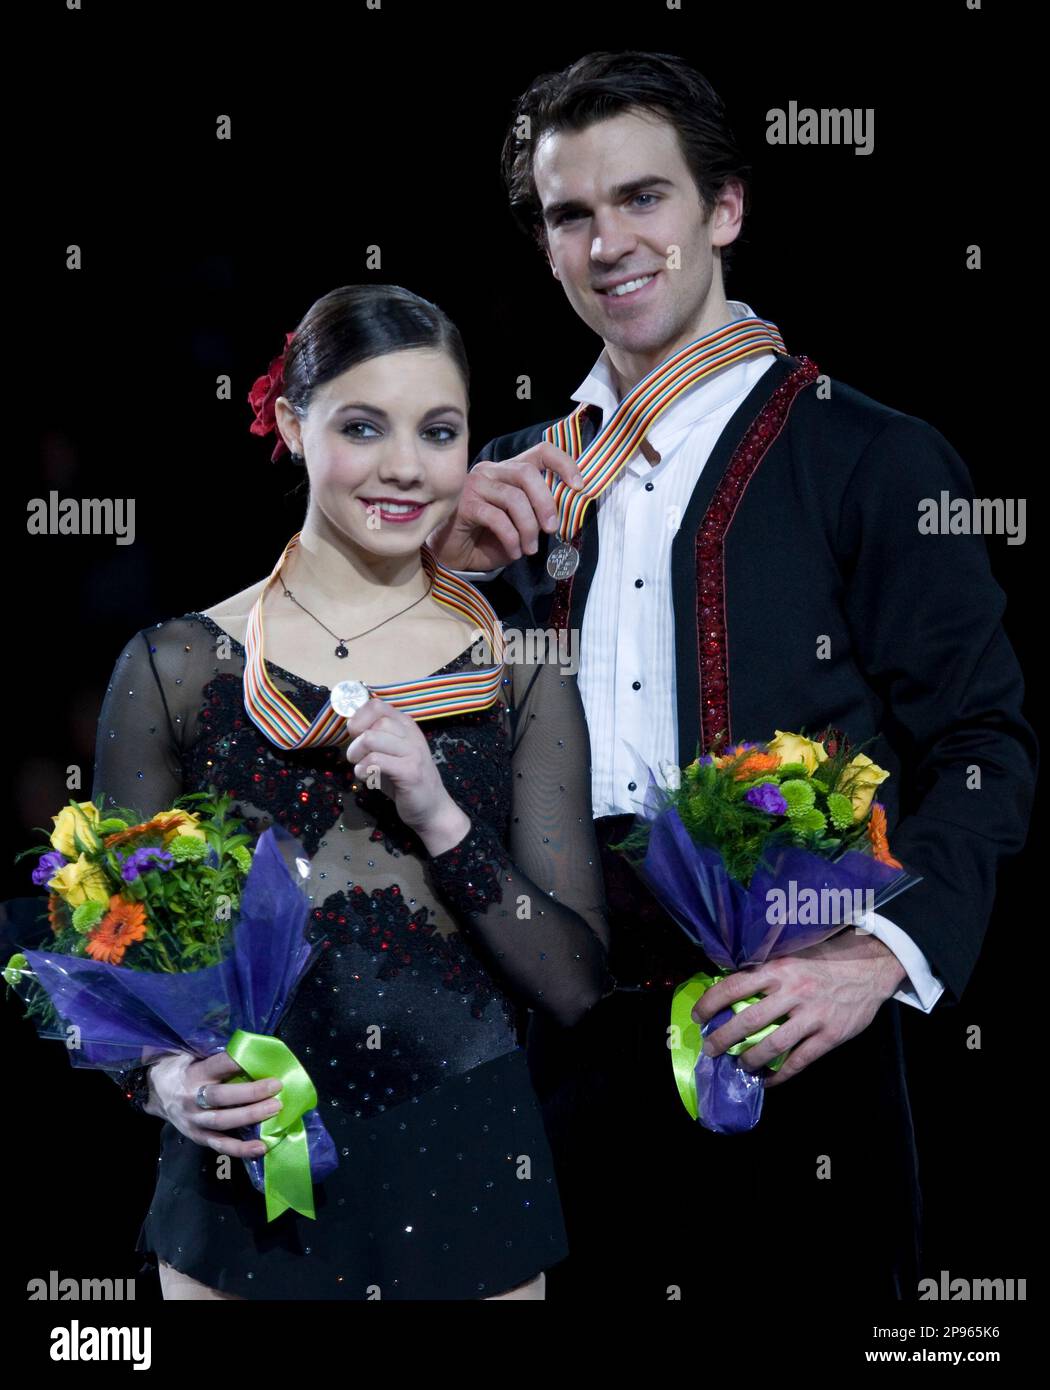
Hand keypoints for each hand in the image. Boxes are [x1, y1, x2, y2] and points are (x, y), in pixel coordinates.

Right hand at [146, 1049, 283, 1156]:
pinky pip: (220, 1145)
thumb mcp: (191, 1054)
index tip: (260, 1057)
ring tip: (275, 1109)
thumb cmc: (181, 1069)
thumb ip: (214, 1054)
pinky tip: (261, 1147)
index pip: (218, 1065)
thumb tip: (249, 1048)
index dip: (238, 1061)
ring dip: (250, 1116)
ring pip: (223, 1121)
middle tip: (276, 1086)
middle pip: (222, 1096)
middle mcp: (192, 1098)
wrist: (154, 1092)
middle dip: (251, 1092)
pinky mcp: (198, 1137)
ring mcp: (194, 1120)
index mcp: (193, 1073)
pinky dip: (241, 1149)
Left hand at [344, 696, 469, 853]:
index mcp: (406, 725)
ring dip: (357, 755)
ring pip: (371, 739)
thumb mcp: (390, 753)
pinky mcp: (410, 772)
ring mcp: (413, 752)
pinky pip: (376, 761)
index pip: (377, 705)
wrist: (432, 808)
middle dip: (356, 740)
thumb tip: (350, 725)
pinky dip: (363, 770)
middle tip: (356, 757)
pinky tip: (366, 779)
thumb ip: (375, 737)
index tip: (354, 735)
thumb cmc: (405, 780)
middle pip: (375, 721)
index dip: (359, 716)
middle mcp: (411, 734)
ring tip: (360, 768)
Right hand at [426, 444, 585, 569]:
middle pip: (527, 473)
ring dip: (528, 528)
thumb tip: (561, 516)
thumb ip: (537, 513)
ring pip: (514, 498)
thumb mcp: (519, 524)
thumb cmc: (485, 538)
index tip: (579, 486)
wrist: (450, 555)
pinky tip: (514, 552)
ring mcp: (475, 485)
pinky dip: (511, 538)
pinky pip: (497, 518)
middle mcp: (490, 471)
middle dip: (545, 503)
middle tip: (552, 528)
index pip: (540, 452)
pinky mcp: (464, 503)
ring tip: (530, 549)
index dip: (563, 464)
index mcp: (507, 470)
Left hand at [692, 929, 907, 1086]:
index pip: (734, 986)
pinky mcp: (831, 1035)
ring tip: (739, 1065)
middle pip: (748, 1021)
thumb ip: (767, 968)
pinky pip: (800, 1060)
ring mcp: (813, 1015)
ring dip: (750, 1059)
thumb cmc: (827, 959)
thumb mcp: (794, 953)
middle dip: (722, 1039)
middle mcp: (794, 991)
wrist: (872, 966)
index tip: (698, 1016)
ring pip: (772, 1046)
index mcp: (780, 968)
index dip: (711, 1003)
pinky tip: (769, 1081)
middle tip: (709, 1049)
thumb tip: (731, 983)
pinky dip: (781, 1075)